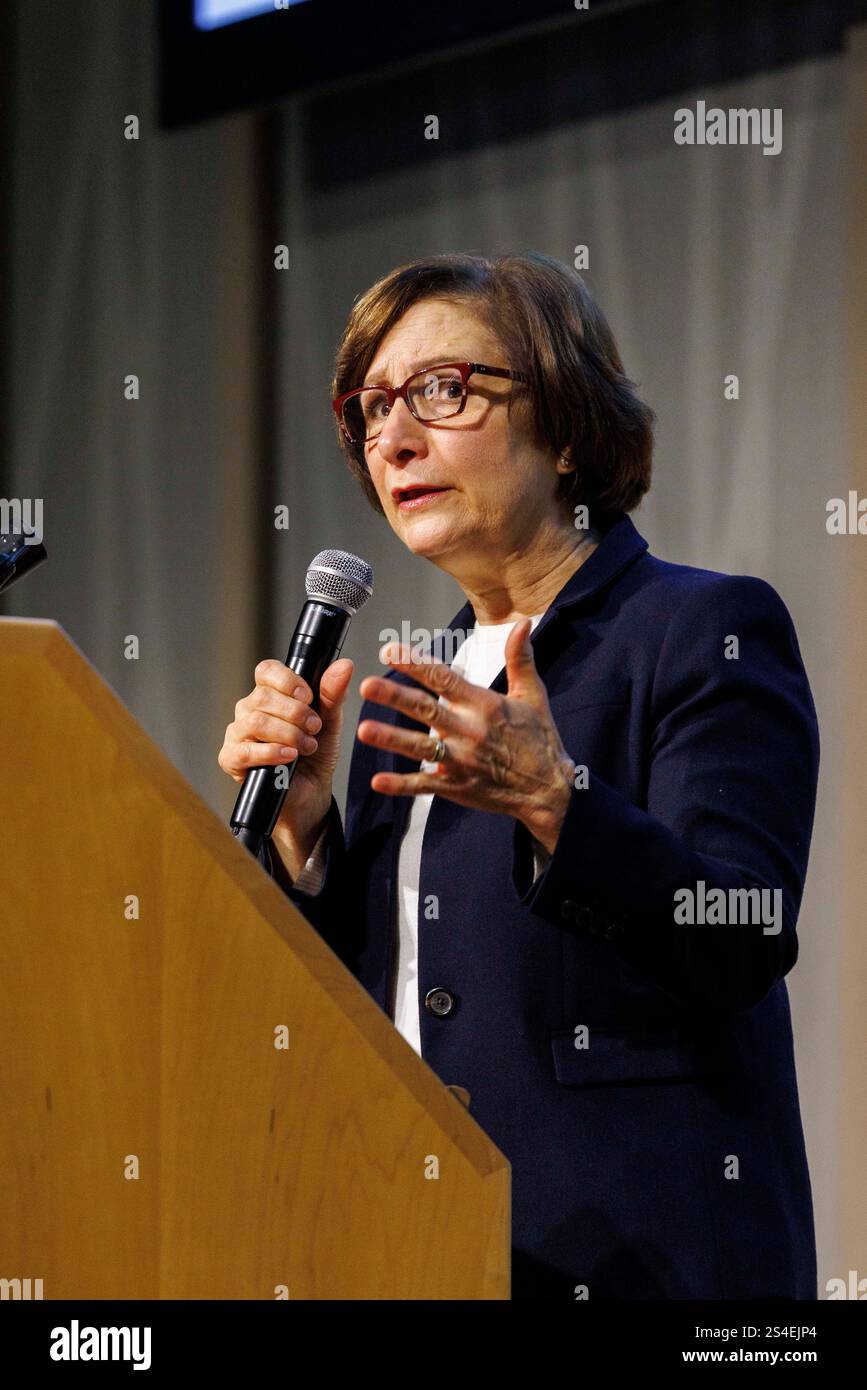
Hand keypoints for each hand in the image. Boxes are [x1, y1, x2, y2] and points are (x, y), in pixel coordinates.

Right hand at [219, 657, 353, 860]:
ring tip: (307, 746)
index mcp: (270, 694)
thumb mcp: (330, 722)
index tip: (309, 696)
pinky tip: (289, 757)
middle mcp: (249, 710)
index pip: (266, 671)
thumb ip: (333, 694)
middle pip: (262, 697)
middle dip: (295, 712)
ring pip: (254, 722)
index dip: (287, 680)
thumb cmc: (315, 753)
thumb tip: (344, 665)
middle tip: (315, 728)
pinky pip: (243, 750)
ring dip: (287, 733)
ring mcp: (237, 734)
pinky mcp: (231, 759)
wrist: (311, 791)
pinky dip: (270, 752)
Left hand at [357, 618, 574, 854]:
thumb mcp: (533, 695)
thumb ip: (520, 658)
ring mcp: (461, 760)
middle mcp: (469, 731)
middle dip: (394, 696)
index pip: (444, 679)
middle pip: (425, 709)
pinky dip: (402, 785)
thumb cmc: (539, 739)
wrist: (550, 789)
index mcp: (484, 705)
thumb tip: (522, 624)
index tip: (390, 651)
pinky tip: (378, 781)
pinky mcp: (457, 786)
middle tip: (366, 686)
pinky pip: (425, 785)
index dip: (416, 664)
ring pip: (420, 747)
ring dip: (391, 739)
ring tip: (364, 730)